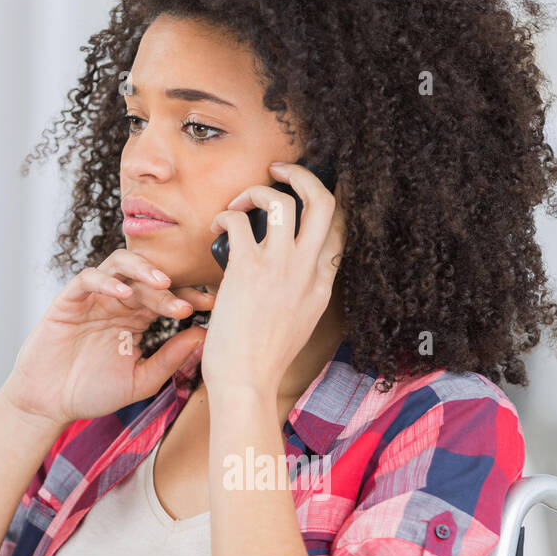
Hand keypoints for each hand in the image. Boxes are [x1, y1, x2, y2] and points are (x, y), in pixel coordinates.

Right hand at [0, 248, 212, 428]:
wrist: (50, 404)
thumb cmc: (93, 393)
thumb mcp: (142, 380)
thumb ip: (171, 358)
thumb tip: (204, 335)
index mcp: (137, 319)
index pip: (168, 296)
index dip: (189, 296)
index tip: (210, 305)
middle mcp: (118, 303)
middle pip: (149, 279)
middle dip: (172, 288)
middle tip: (190, 303)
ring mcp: (94, 298)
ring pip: (120, 264)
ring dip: (143, 269)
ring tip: (162, 283)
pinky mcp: (69, 300)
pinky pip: (89, 279)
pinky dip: (107, 282)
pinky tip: (124, 294)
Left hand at [201, 161, 345, 398]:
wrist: (246, 384)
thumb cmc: (263, 361)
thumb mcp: (299, 323)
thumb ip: (301, 292)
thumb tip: (289, 268)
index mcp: (322, 286)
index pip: (339, 228)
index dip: (328, 200)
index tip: (307, 191)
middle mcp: (307, 271)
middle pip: (323, 202)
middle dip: (302, 174)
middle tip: (280, 171)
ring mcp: (280, 269)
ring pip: (280, 200)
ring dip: (256, 190)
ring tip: (240, 203)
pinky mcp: (247, 270)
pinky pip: (238, 221)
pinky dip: (225, 215)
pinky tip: (217, 227)